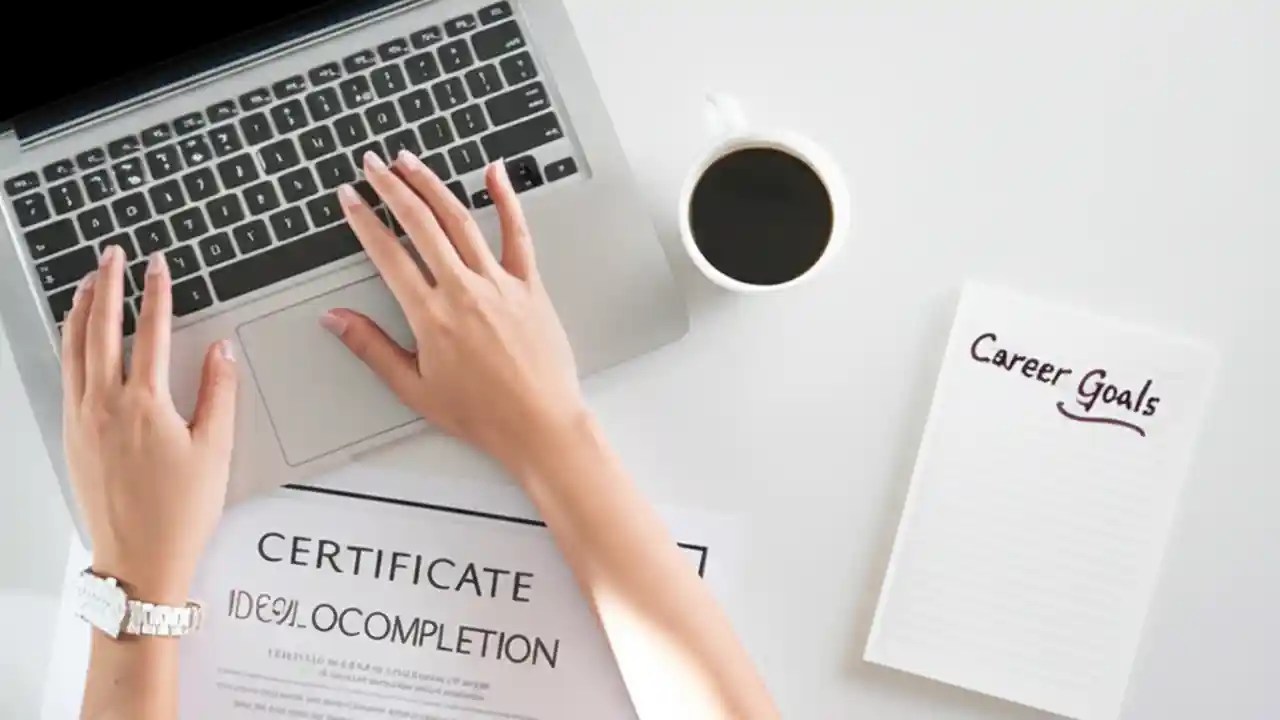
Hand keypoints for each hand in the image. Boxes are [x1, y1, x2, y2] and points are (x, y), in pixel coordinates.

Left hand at [62, 247, 238, 603]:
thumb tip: (221, 352)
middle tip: (112, 255)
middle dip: (106, 285)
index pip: (151, 332)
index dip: (155, 292)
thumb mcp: (215, 451)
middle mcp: (104, 405)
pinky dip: (69, 344)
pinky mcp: (72, 436)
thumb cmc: (179, 513)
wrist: (139, 560)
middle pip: (100, 329)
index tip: (157, 264)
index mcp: (144, 404)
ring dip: (80, 309)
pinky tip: (75, 338)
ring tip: (87, 282)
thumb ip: (219, 394)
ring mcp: (82, 419)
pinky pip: (66, 374)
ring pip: (73, 348)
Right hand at [322, 151, 584, 472]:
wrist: (540, 425)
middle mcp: (464, 291)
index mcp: (431, 317)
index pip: (388, 254)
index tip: (349, 196)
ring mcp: (500, 284)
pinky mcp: (530, 285)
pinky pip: (517, 234)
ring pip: (461, 220)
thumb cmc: (482, 415)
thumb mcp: (413, 388)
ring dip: (432, 185)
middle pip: (420, 224)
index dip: (364, 219)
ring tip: (410, 162)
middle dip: (392, 188)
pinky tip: (494, 172)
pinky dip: (507, 199)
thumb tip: (335, 319)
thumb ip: (371, 348)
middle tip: (372, 165)